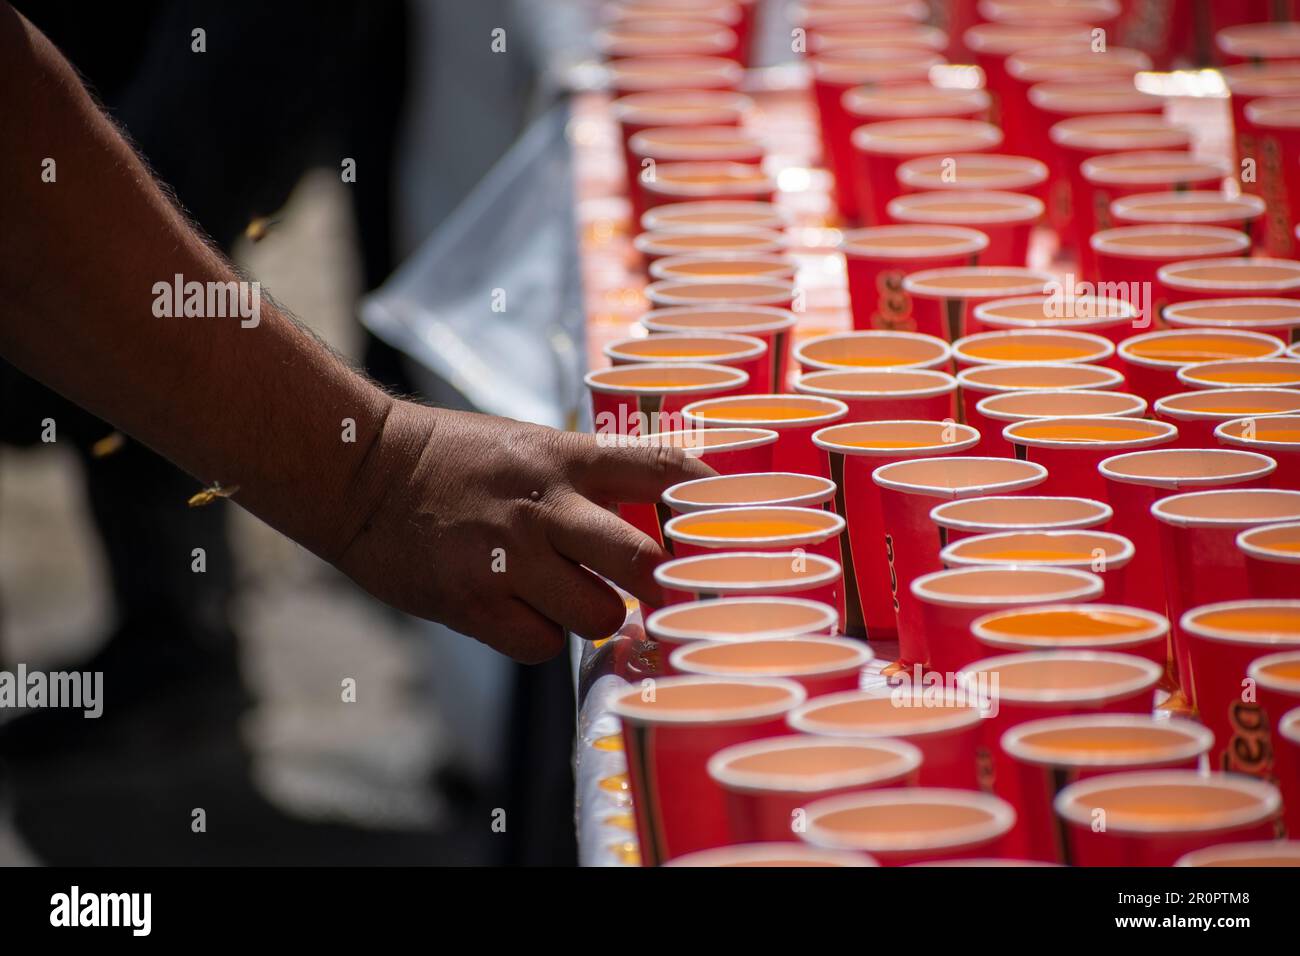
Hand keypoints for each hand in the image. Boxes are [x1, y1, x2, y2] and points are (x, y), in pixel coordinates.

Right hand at [333, 401, 714, 662]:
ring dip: (597, 615)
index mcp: (567, 458)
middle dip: (668, 585)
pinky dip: (541, 637)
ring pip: (598, 616)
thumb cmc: (460, 461)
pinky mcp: (472, 603)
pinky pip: (542, 645)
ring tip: (570, 594)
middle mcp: (545, 506)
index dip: (712, 499)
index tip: (741, 526)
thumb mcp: (535, 445)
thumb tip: (671, 509)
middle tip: (674, 595)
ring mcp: (508, 558)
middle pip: (644, 560)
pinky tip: (522, 612)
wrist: (363, 474)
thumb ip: (597, 476)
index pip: (665, 468)